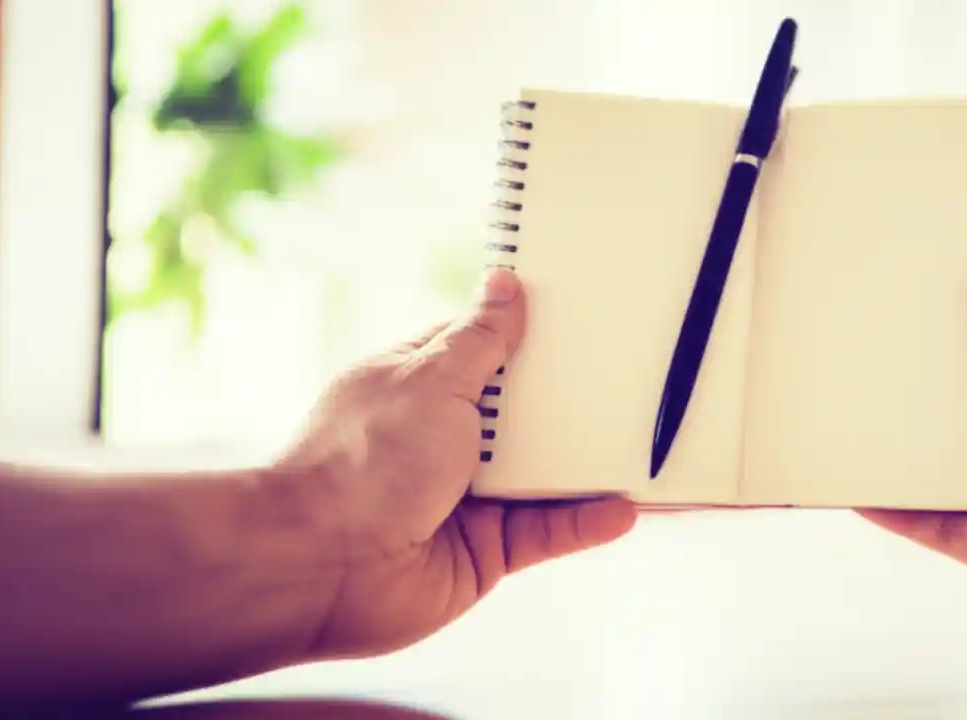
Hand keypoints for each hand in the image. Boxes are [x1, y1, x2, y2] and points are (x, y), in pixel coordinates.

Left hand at [276, 269, 635, 659]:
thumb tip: (504, 284)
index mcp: (420, 386)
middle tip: (635, 381)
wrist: (319, 566)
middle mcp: (443, 440)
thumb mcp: (432, 378)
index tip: (583, 320)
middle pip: (523, 416)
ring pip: (543, 477)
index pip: (485, 352)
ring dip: (588, 467)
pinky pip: (546, 532)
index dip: (529, 338)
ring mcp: (465, 497)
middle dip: (571, 404)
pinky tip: (623, 510)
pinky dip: (584, 522)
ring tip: (647, 450)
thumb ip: (480, 339)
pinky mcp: (484, 551)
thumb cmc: (361, 462)